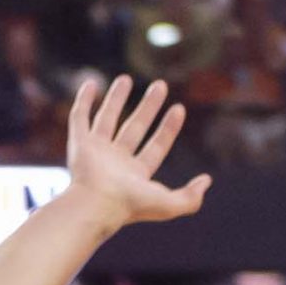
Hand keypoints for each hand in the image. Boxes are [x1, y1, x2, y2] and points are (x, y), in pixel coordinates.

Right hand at [65, 74, 210, 227]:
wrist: (95, 204)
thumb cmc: (130, 206)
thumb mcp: (169, 205)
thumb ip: (190, 198)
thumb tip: (207, 180)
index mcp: (135, 176)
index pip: (156, 147)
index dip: (168, 129)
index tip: (180, 108)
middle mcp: (115, 163)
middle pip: (134, 128)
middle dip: (148, 107)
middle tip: (161, 85)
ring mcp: (96, 152)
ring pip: (107, 119)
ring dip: (115, 100)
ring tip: (126, 78)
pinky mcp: (78, 143)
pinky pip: (80, 117)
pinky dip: (84, 100)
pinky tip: (91, 83)